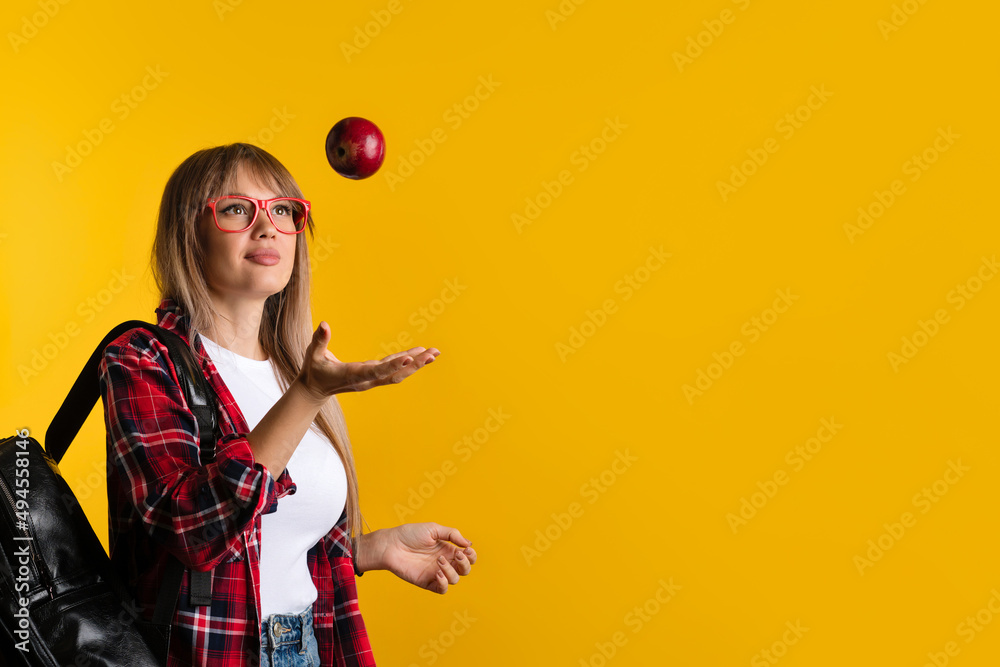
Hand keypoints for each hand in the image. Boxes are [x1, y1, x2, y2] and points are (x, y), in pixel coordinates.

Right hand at [297, 321, 438, 399]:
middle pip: (393, 374)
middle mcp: (366, 380)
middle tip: (432, 354)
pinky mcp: (375, 376)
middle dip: (413, 365)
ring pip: (398, 373)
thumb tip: (324, 324)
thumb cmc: (314, 370)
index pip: (375, 371)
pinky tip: (422, 354)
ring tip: (434, 353)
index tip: (407, 358)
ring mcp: (372, 379)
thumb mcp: (313, 355)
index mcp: (352, 375)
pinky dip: (409, 362)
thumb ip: (320, 340)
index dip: (391, 365)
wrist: (316, 389)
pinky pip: (395, 370)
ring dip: (417, 364)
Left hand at [371, 523, 476, 593]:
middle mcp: (444, 562)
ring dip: (451, 570)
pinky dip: (444, 583)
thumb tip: (468, 543)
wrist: (391, 545)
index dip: (471, 555)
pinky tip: (438, 573)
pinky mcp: (426, 582)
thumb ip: (452, 534)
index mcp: (447, 549)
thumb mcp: (433, 529)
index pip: (467, 557)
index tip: (466, 549)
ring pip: (455, 579)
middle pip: (464, 569)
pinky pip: (442, 589)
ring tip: (439, 560)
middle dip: (465, 563)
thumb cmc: (410, 534)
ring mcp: (436, 573)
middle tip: (456, 554)